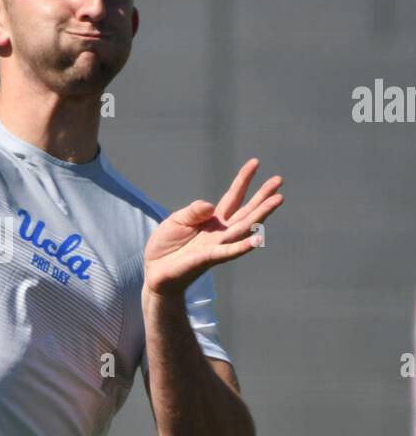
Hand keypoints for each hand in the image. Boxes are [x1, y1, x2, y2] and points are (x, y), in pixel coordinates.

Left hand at [144, 158, 282, 296]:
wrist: (155, 273)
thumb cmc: (165, 247)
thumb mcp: (176, 220)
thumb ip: (194, 211)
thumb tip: (211, 206)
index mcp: (212, 220)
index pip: (233, 197)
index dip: (243, 180)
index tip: (255, 162)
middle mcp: (220, 232)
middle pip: (246, 211)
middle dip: (263, 196)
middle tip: (279, 179)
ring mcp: (217, 245)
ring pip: (244, 227)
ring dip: (262, 214)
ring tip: (278, 200)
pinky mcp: (209, 258)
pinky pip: (229, 252)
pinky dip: (243, 246)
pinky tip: (258, 238)